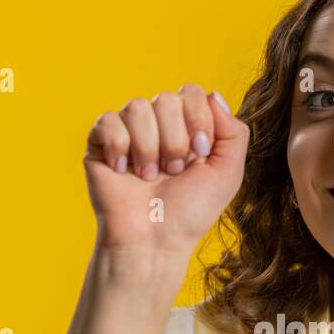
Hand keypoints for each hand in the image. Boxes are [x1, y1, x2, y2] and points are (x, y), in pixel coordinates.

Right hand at [84, 84, 248, 261]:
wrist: (155, 240)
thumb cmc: (191, 212)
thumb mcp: (228, 173)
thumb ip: (233, 131)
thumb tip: (213, 94)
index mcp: (186, 127)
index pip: (191, 93)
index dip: (197, 119)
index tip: (199, 155)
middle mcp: (157, 125)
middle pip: (166, 98)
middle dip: (174, 140)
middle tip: (173, 172)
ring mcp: (128, 133)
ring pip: (137, 107)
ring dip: (149, 147)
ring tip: (149, 177)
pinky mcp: (100, 144)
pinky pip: (108, 121)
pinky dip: (119, 147)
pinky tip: (123, 171)